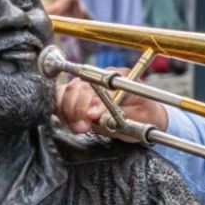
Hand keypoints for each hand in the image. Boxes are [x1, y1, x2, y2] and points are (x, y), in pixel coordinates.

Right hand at [54, 76, 168, 135]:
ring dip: (67, 111)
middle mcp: (101, 77)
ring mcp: (87, 84)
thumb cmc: (145, 116)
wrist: (144, 117)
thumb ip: (118, 116)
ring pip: (66, 91)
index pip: (101, 85)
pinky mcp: (77, 94)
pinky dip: (60, 110)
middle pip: (79, 86)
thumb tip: (94, 116)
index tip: (92, 117)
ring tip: (78, 128)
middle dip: (77, 109)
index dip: (94, 102)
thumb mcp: (139, 118)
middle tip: (82, 128)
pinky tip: (69, 122)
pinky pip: (60, 97)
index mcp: (120, 77)